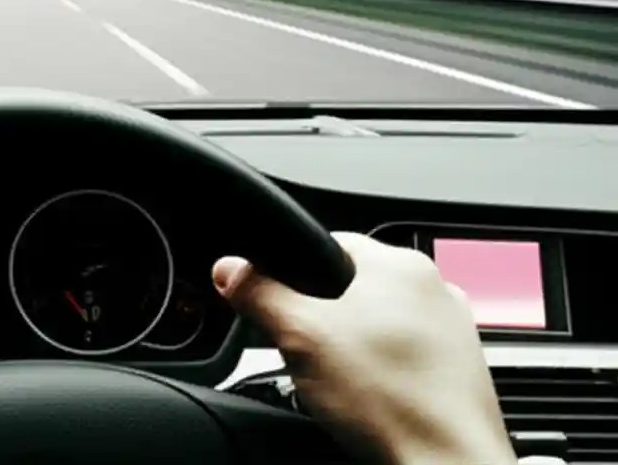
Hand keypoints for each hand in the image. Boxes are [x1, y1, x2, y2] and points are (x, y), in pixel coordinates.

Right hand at [212, 232, 514, 464]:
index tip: (279, 306)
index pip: (328, 244)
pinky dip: (384, 371)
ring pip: (379, 325)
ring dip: (353, 347)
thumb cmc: (390, 400)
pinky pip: (405, 356)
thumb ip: (260, 295)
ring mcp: (453, 329)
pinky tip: (371, 397)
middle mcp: (436, 287)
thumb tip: (230, 269)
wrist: (446, 463)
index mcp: (400, 264)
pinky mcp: (459, 368)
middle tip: (308, 353)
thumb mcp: (300, 338)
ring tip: (342, 382)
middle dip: (323, 319)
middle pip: (353, 289)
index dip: (292, 275)